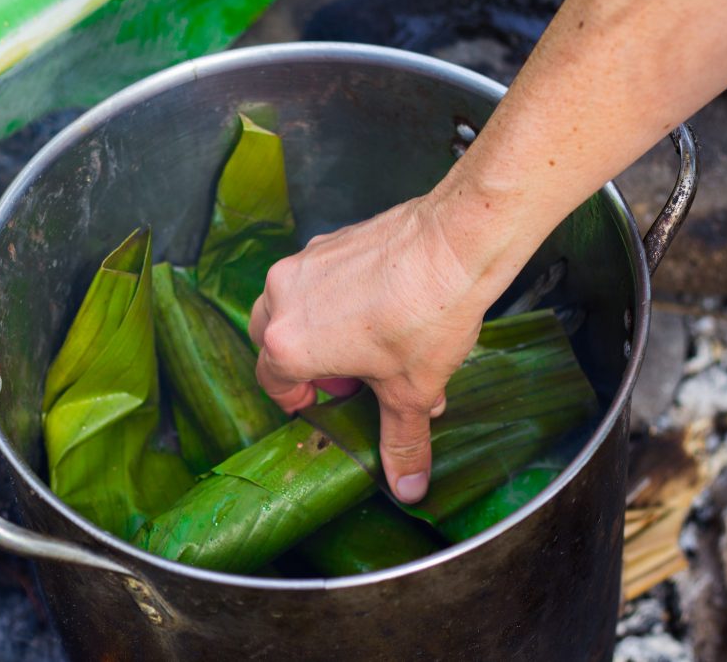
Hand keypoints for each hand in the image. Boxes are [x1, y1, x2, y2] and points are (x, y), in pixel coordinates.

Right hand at [248, 195, 490, 502]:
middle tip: (344, 375)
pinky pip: (317, 276)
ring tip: (365, 341)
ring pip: (291, 303)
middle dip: (299, 361)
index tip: (322, 402)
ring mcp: (304, 264)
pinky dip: (334, 295)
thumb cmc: (425, 316)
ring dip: (315, 326)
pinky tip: (379, 306)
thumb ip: (401, 440)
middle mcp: (283, 299)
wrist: (455, 244)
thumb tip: (408, 487)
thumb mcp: (411, 391)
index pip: (272, 381)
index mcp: (289, 345)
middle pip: (270, 339)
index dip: (297, 398)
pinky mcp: (328, 240)